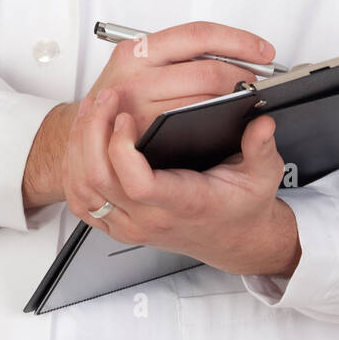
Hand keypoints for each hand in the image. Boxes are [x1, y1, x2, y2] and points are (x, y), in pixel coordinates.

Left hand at [26, 21, 275, 212]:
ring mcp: (131, 224)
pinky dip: (76, 165)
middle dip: (93, 133)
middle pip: (99, 181)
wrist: (236, 240)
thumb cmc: (243, 207)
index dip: (123, 150)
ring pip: (84, 189)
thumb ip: (262, 148)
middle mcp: (150, 218)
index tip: (126, 118)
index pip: (139, 185)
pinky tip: (84, 137)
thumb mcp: (262, 175)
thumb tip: (262, 123)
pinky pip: (82, 199)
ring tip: (93, 110)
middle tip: (105, 100)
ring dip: (80, 145)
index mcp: (184, 204)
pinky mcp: (119, 224)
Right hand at [84, 20, 275, 135]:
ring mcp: (137, 111)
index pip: (199, 35)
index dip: (238, 41)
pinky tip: (220, 124)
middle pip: (208, 72)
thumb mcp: (141, 61)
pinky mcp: (140, 140)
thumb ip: (182, 53)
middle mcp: (135, 77)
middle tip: (253, 83)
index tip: (263, 51)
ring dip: (231, 103)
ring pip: (204, 103)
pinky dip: (212, 125)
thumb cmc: (120, 95)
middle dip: (240, 78)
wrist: (85, 131)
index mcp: (138, 50)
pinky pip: (189, 131)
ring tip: (240, 101)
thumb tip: (239, 53)